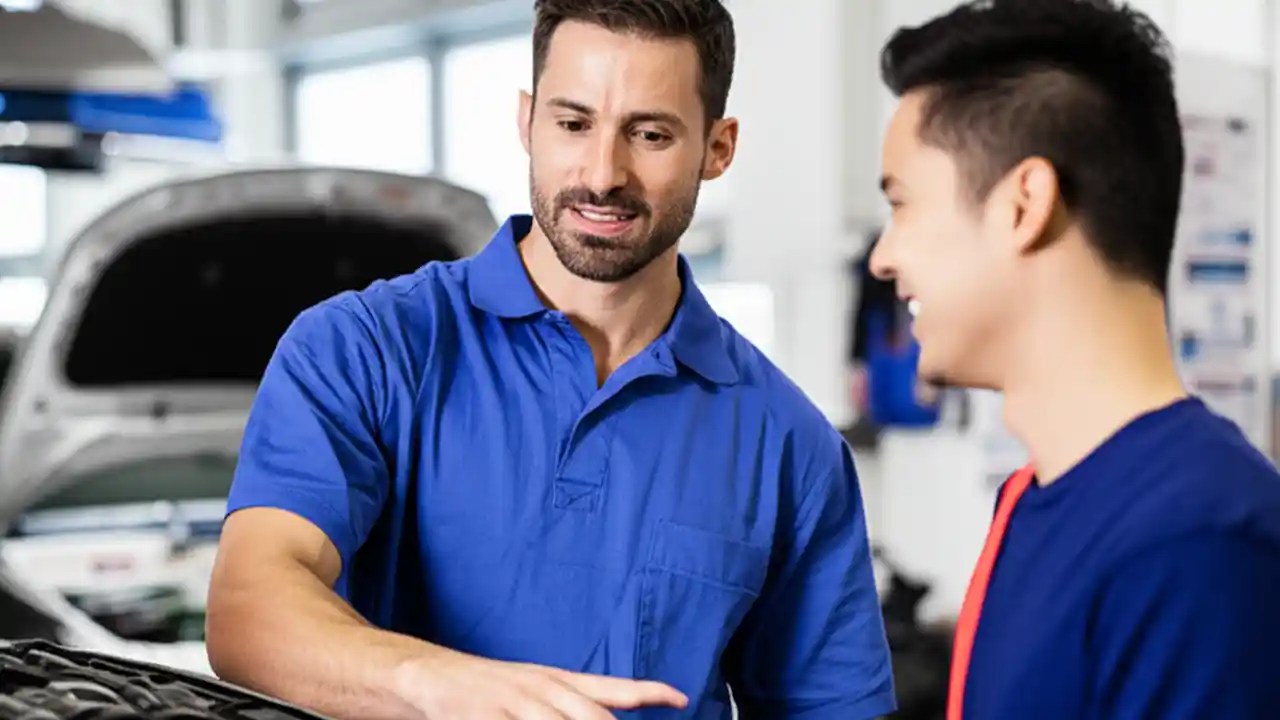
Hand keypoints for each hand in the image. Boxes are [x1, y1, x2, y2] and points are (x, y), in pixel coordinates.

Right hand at [397, 648, 688, 718]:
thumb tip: (616, 711)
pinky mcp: (484, 719)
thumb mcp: (539, 687)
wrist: (427, 676)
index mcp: (558, 682)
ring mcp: (514, 705)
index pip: (613, 689)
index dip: (649, 693)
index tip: (681, 699)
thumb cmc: (490, 691)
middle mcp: (542, 690)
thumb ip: (580, 701)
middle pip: (593, 718)